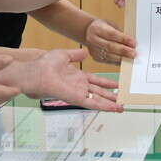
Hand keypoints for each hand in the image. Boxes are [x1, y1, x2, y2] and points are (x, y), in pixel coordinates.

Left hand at [0, 49, 122, 112]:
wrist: (38, 72)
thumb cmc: (46, 63)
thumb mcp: (64, 54)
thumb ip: (76, 54)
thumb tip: (85, 51)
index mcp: (77, 76)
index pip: (95, 81)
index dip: (106, 83)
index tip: (116, 84)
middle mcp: (79, 86)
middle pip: (98, 92)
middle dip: (110, 96)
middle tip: (122, 98)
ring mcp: (78, 93)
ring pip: (98, 100)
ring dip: (110, 103)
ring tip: (122, 107)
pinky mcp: (76, 99)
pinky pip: (93, 103)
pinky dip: (104, 106)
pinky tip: (114, 108)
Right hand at [85, 19, 134, 63]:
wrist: (88, 32)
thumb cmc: (102, 27)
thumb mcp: (110, 24)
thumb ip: (120, 33)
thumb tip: (131, 42)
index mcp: (97, 28)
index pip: (111, 34)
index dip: (123, 39)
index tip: (133, 42)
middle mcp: (93, 39)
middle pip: (109, 46)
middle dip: (123, 51)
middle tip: (133, 53)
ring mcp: (93, 49)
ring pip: (108, 55)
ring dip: (121, 58)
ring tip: (130, 58)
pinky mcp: (95, 57)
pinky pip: (108, 61)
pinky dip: (117, 61)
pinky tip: (124, 61)